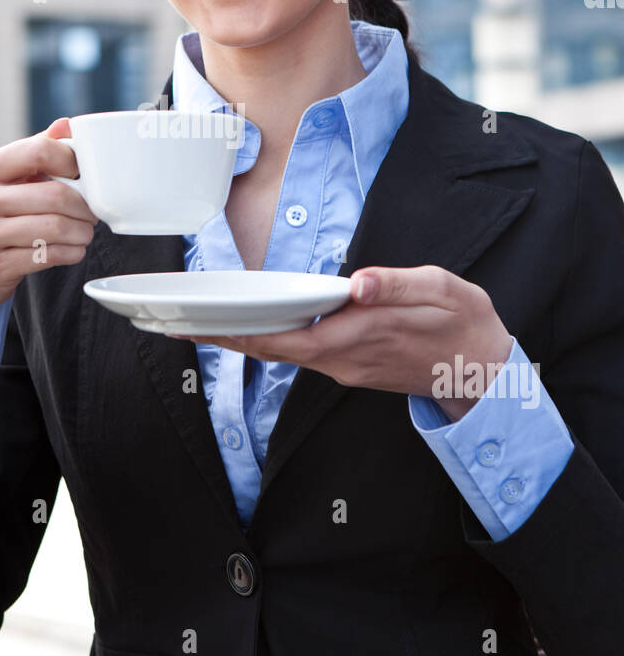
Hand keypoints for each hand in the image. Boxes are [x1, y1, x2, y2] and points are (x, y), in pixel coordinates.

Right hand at [0, 118, 98, 309]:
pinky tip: (73, 250)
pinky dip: (71, 253)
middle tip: (92, 213)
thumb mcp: (3, 181)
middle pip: (55, 195)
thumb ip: (34, 152)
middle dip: (84, 207)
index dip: (72, 162)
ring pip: (55, 227)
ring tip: (85, 232)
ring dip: (81, 232)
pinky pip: (47, 255)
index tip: (84, 176)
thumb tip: (66, 125)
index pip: (40, 151)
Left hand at [166, 265, 513, 422]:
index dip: (232, 331)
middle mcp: (340, 359)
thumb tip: (358, 283)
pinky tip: (248, 323)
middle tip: (168, 319)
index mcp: (355, 337)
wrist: (487, 372)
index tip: (191, 324)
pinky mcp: (350, 366)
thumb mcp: (442, 291)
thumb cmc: (464, 324)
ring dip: (239, 335)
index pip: (279, 336)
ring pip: (279, 350)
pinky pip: (298, 351)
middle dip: (219, 333)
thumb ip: (397, 285)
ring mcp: (343, 367)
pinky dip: (267, 337)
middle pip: (267, 346)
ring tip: (195, 318)